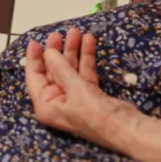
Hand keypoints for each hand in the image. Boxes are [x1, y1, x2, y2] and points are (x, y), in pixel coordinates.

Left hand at [24, 29, 133, 147]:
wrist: (126, 129)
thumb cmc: (95, 115)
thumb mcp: (75, 89)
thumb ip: (61, 69)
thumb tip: (49, 53)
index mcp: (46, 105)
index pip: (35, 78)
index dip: (34, 59)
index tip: (36, 41)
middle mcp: (57, 102)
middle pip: (53, 71)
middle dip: (57, 51)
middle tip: (60, 34)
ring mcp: (74, 98)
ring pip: (70, 69)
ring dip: (73, 51)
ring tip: (76, 32)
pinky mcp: (90, 94)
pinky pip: (84, 73)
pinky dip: (86, 58)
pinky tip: (89, 41)